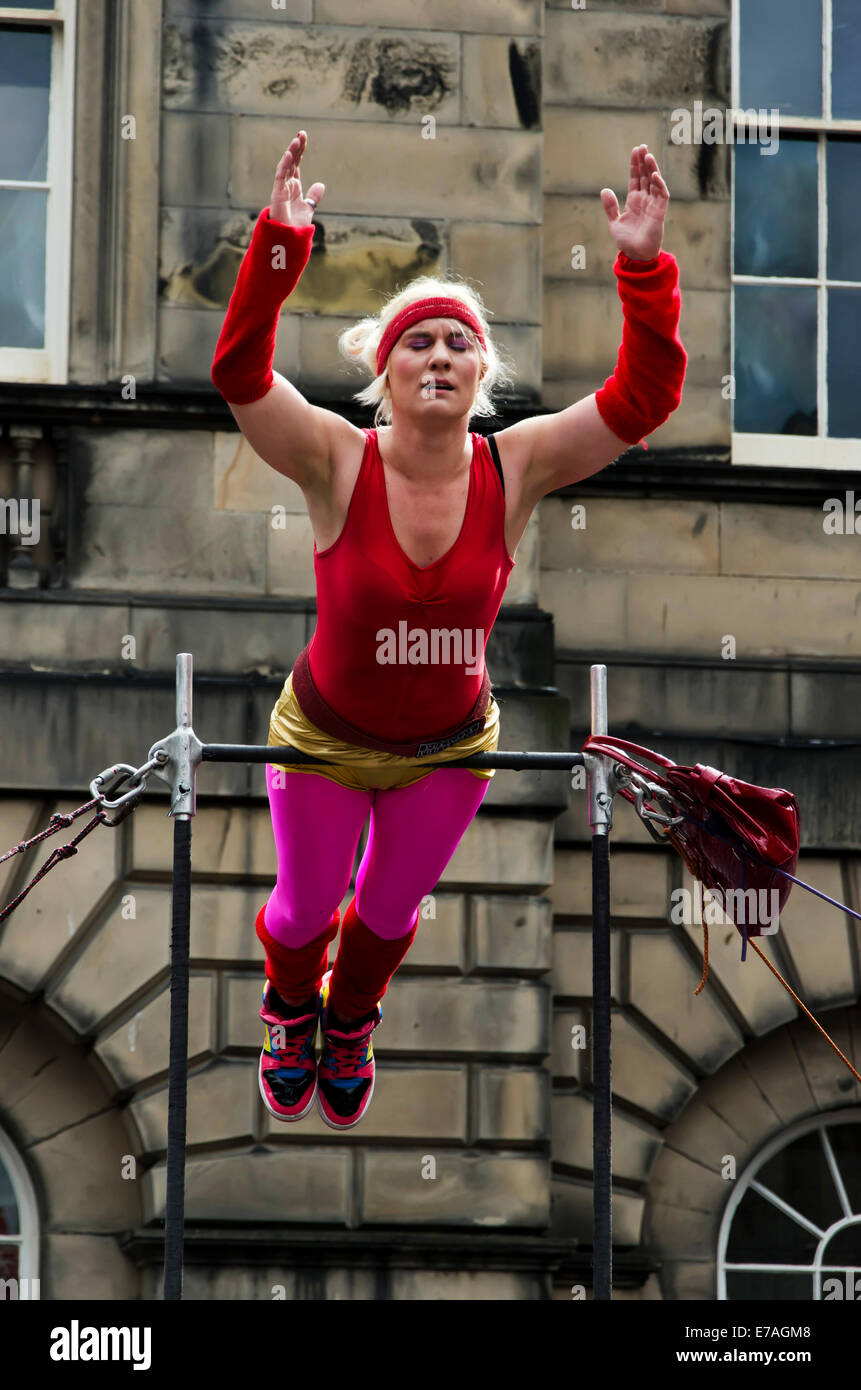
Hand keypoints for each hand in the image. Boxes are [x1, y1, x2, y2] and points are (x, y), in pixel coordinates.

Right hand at [269, 130, 324, 226]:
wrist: (288, 239)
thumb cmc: (294, 225)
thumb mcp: (308, 208)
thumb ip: (313, 196)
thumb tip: (321, 184)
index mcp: (293, 186)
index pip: (296, 164)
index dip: (300, 152)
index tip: (304, 138)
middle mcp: (286, 185)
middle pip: (291, 162)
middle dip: (296, 148)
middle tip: (302, 133)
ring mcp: (281, 188)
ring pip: (286, 166)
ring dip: (291, 152)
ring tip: (297, 139)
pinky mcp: (277, 194)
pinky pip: (280, 176)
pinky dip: (284, 164)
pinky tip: (289, 154)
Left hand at [600, 145, 668, 261]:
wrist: (635, 255)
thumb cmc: (626, 241)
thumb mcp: (614, 222)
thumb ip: (610, 207)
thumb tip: (604, 190)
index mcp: (634, 200)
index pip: (635, 178)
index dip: (635, 165)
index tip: (635, 150)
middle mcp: (644, 199)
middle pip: (645, 176)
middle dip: (643, 161)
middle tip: (642, 146)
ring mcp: (653, 204)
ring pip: (654, 182)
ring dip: (652, 168)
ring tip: (648, 155)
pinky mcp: (660, 211)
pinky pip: (662, 194)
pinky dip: (659, 184)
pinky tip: (654, 175)